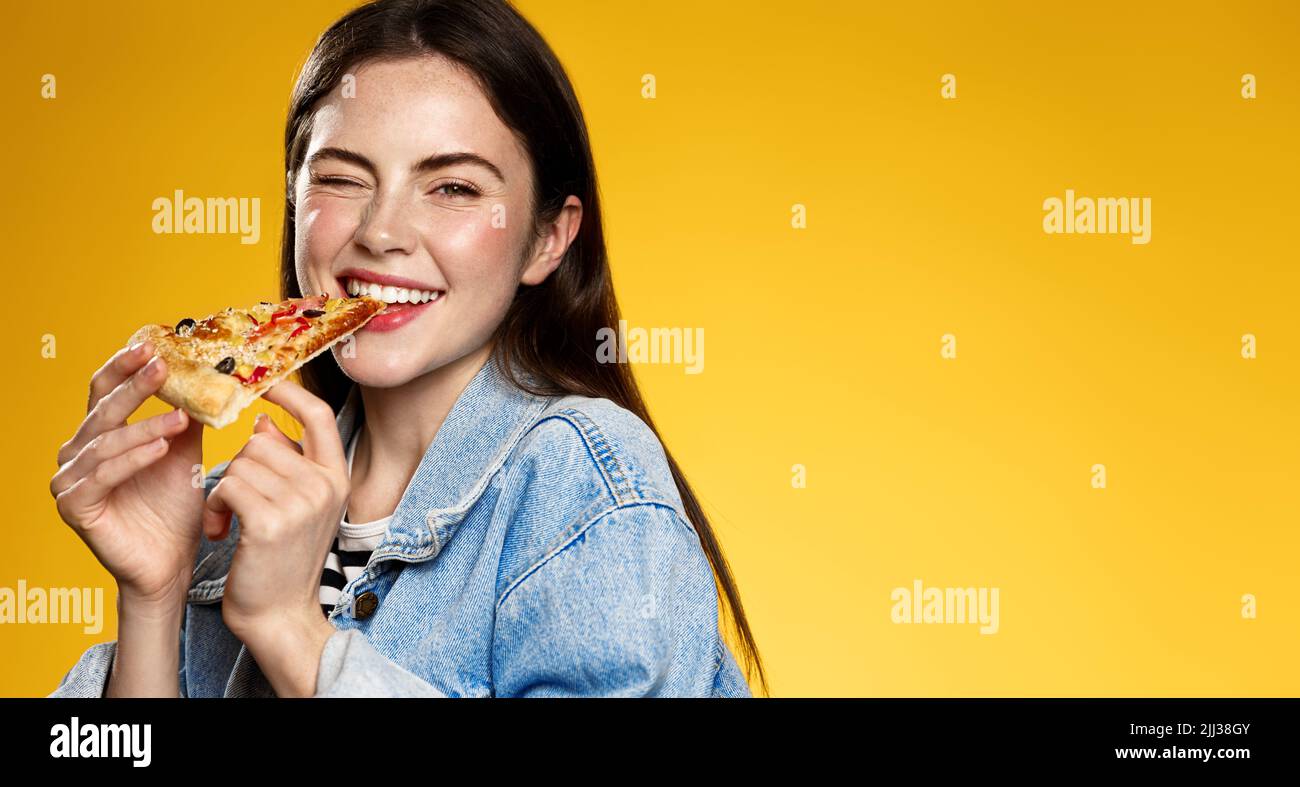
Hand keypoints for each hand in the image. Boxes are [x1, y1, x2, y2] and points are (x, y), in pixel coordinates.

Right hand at [50, 340, 204, 613]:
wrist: (170, 562)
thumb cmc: (173, 507)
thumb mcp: (184, 453)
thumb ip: (188, 416)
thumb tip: (209, 373)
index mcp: (99, 434)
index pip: (105, 389)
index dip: (125, 365)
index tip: (153, 343)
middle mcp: (76, 452)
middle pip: (104, 409)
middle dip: (135, 386)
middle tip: (163, 365)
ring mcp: (69, 480)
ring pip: (108, 442)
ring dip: (146, 426)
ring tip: (180, 417)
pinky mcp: (74, 506)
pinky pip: (103, 476)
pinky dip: (132, 459)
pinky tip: (160, 449)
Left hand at [203, 379, 346, 695]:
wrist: (280, 617)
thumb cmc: (282, 562)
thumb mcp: (296, 507)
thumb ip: (287, 463)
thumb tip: (264, 423)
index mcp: (338, 478)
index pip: (319, 415)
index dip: (289, 393)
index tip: (263, 385)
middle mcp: (326, 486)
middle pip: (264, 440)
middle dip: (238, 467)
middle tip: (234, 502)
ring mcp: (301, 503)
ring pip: (241, 461)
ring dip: (222, 490)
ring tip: (228, 522)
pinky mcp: (270, 521)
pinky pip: (227, 485)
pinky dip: (215, 507)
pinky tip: (222, 532)